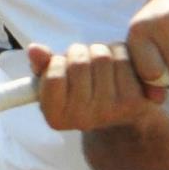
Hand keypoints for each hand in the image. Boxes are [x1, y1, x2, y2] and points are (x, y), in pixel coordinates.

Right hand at [26, 40, 165, 133]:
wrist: (122, 113)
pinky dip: (120, 52)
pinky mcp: (134, 102)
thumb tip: (34, 49)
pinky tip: (119, 64)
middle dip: (79, 51)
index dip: (58, 62)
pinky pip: (123, 59)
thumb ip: (43, 65)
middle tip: (83, 59)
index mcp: (57, 118)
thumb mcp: (58, 80)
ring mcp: (110, 112)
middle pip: (78, 64)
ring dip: (99, 49)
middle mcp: (83, 120)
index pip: (53, 77)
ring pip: (101, 57)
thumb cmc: (83, 90)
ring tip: (100, 62)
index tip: (63, 65)